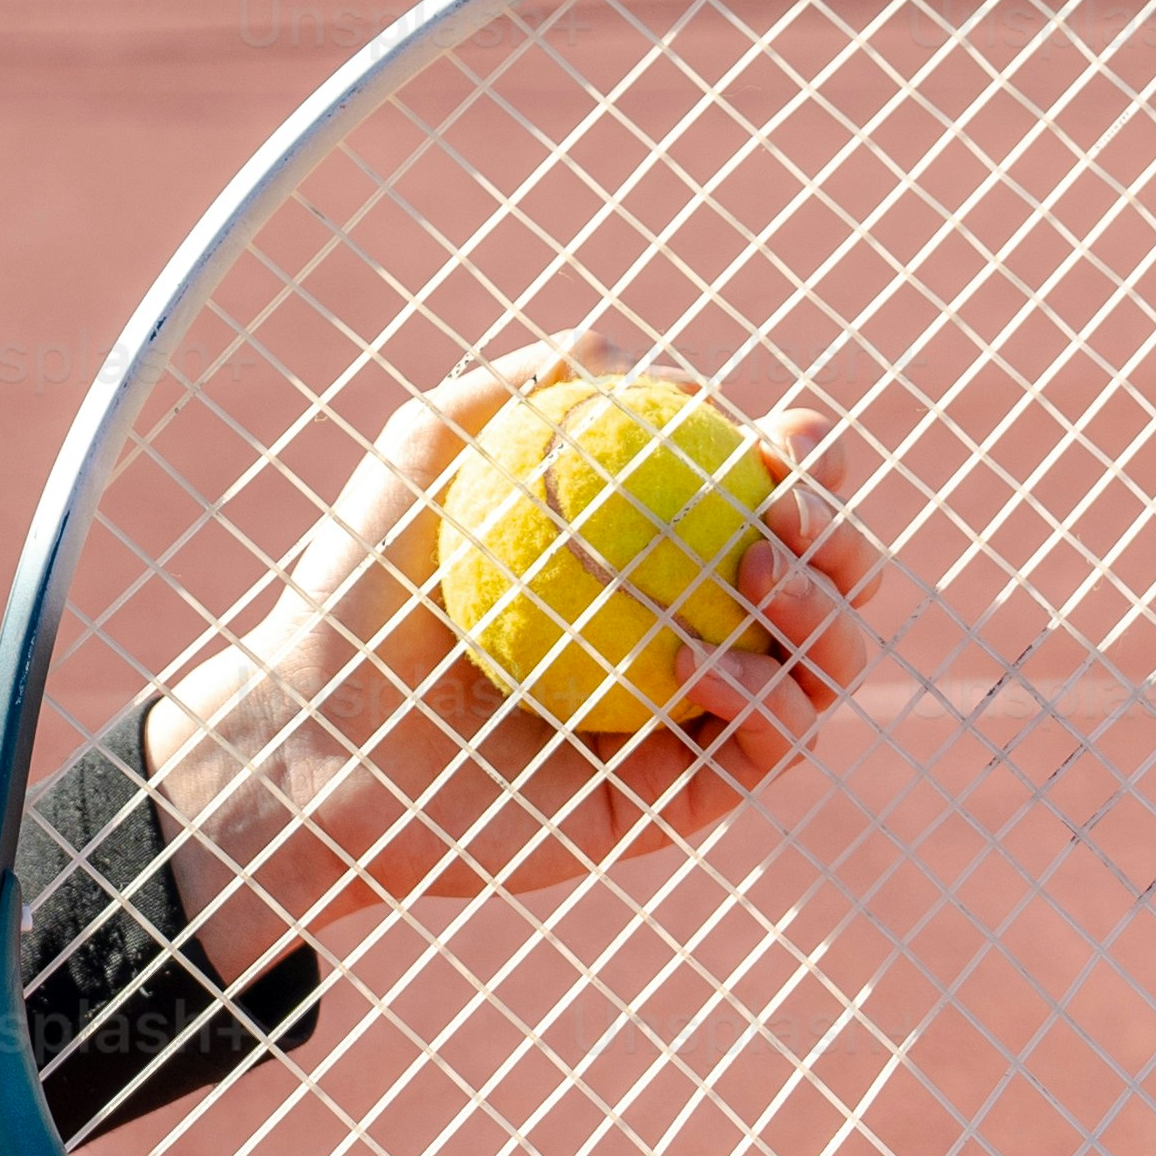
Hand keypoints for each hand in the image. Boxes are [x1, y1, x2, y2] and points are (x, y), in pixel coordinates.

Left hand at [132, 333, 870, 992]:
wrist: (311, 735)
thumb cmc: (353, 594)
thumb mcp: (422, 458)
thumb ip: (508, 390)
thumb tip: (607, 350)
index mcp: (652, 561)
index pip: (769, 504)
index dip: (809, 464)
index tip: (785, 432)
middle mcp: (691, 639)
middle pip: (829, 587)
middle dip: (844, 533)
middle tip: (788, 501)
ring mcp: (691, 726)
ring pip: (823, 671)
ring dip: (823, 609)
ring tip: (753, 567)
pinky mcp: (676, 805)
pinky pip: (766, 752)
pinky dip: (761, 699)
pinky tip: (701, 662)